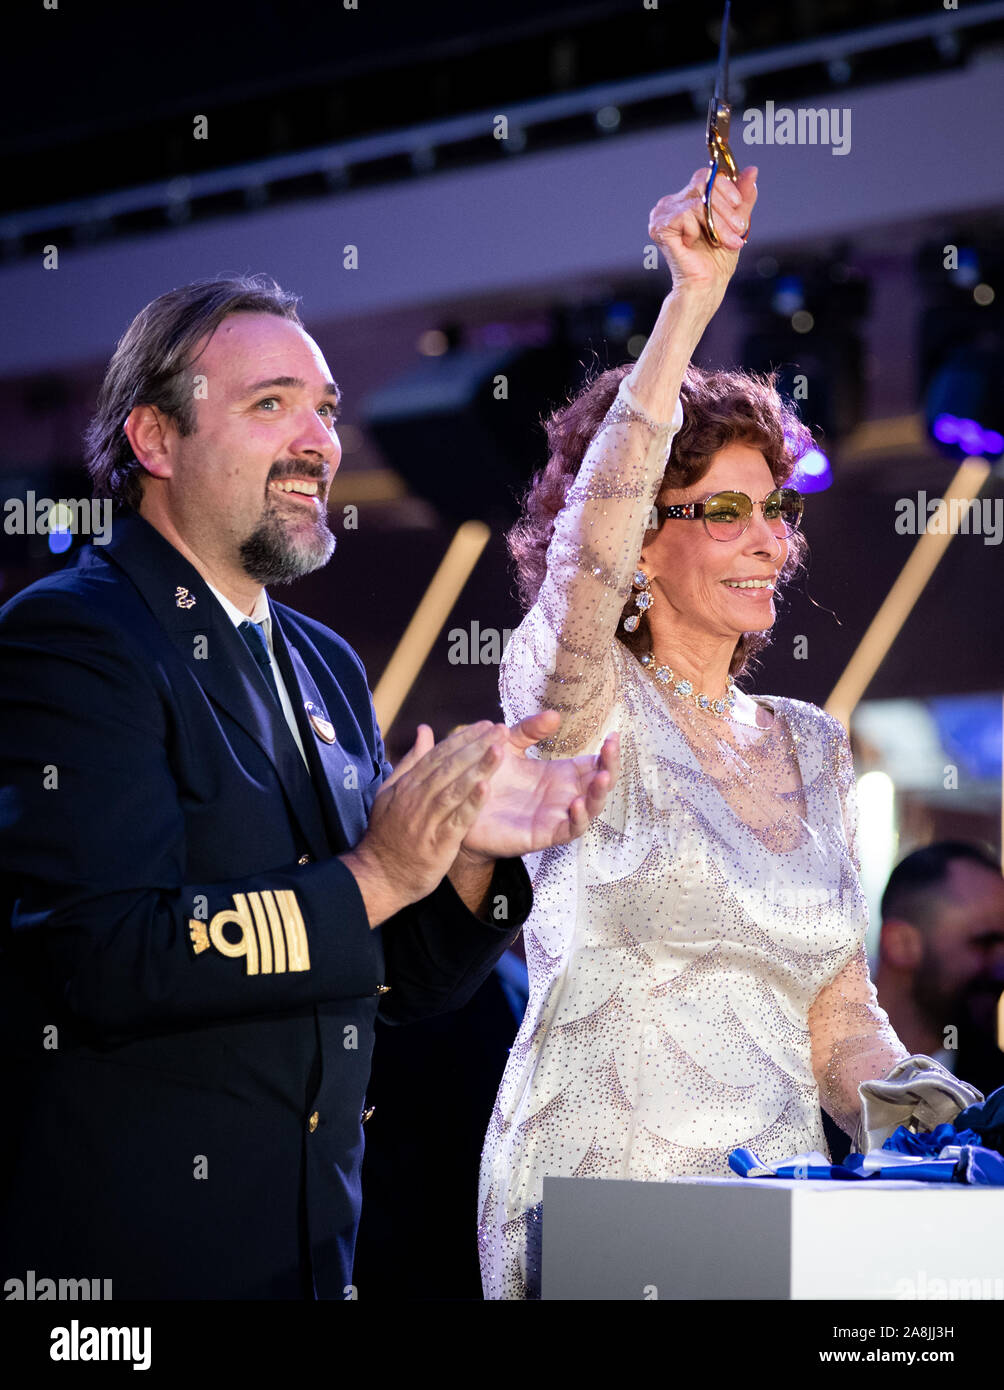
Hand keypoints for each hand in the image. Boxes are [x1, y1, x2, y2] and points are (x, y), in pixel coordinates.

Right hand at [343, 721, 506, 918]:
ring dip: (478, 769)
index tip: (485, 725)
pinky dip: (471, 804)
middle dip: (477, 746)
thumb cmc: (388, 834)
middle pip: (449, 767)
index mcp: (407, 784)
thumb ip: (411, 761)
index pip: (439, 755)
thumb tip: (425, 730)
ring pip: (454, 789)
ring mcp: (426, 820)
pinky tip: (486, 789)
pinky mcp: (438, 843)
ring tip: (500, 751)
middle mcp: (416, 798)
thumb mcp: (391, 793)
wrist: (379, 876)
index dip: (463, 738)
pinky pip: (457, 820)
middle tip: (501, 730)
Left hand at [460, 710, 619, 860]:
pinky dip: (578, 818)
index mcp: (560, 774)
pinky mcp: (545, 834)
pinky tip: (576, 803)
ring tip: (603, 776)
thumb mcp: (508, 747)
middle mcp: (563, 795)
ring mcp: (557, 815)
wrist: (463, 810)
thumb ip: (529, 730)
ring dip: (600, 793)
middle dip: (611, 766)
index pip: (594, 764)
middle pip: (600, 784)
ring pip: (591, 808)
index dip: (607, 752)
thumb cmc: (488, 780)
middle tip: (611, 748)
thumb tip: (554, 714)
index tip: (613, 736)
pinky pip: (571, 830)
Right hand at [648, 164, 757, 304]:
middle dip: (725, 208)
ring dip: (718, 223)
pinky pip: (687, 213)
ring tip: (728, 241)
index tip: (738, 205)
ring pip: (698, 201)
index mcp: (687, 200)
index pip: (705, 176)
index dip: (725, 187)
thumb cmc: (717, 260)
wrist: (707, 286)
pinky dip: (698, 229)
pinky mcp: (659, 225)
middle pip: (702, 184)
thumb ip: (742, 197)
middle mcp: (672, 203)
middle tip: (738, 229)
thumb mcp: (736, 222)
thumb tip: (752, 170)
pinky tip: (695, 244)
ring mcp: (663, 213)